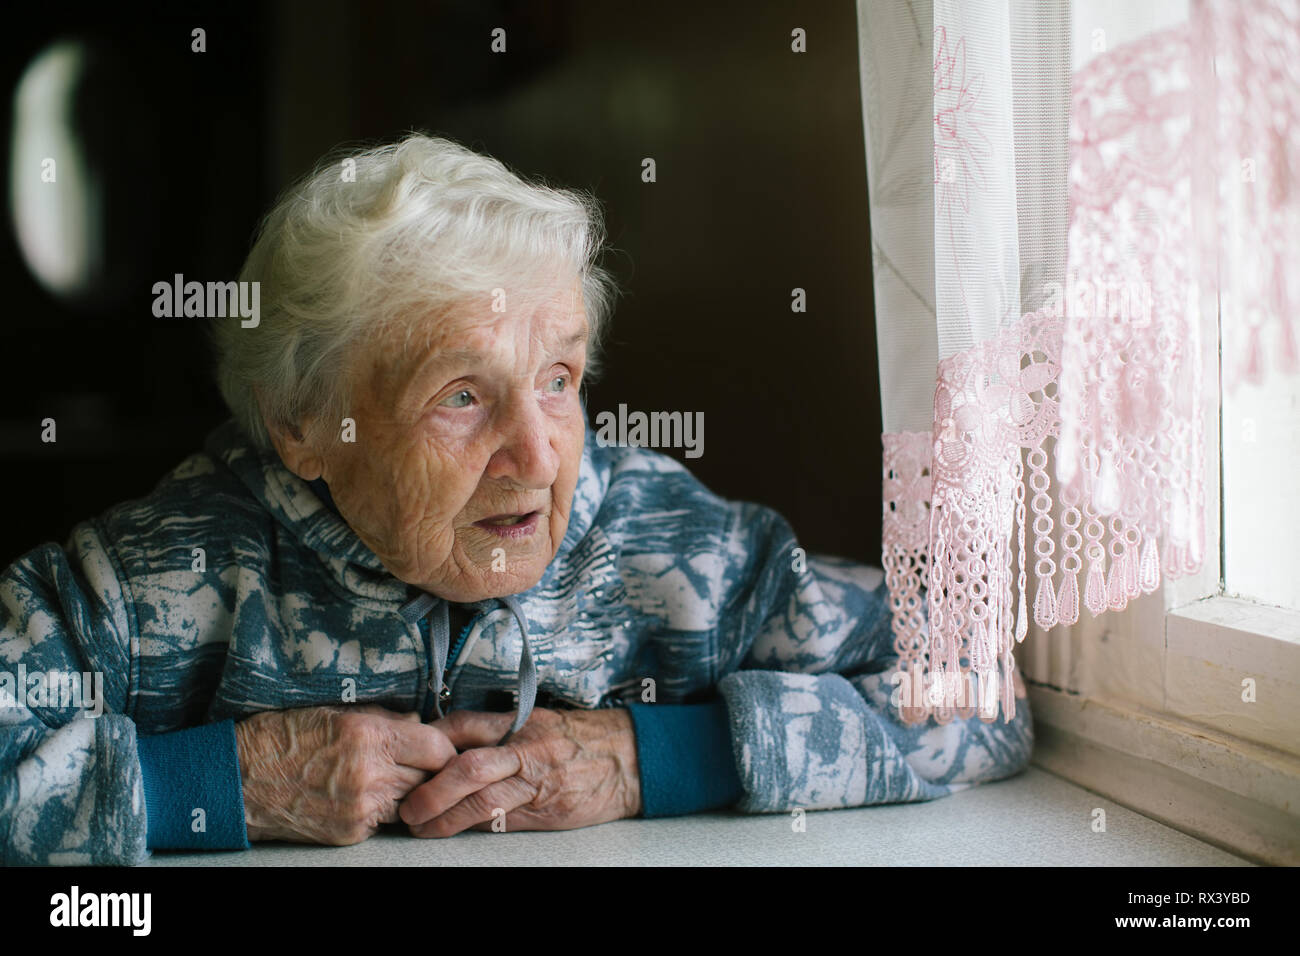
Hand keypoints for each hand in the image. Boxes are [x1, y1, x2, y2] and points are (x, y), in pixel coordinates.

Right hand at [234, 704, 455, 845]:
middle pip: (428, 776)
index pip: (436, 746)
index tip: (436, 744)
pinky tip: (361, 794)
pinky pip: (384, 819)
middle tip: (416, 761)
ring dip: (406, 789)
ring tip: (384, 776)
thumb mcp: (334, 712)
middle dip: (427, 769)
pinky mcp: (351, 833)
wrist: (238, 781)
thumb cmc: (282, 738)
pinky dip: (382, 807)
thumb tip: (418, 724)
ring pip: (410, 800)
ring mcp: (361, 808)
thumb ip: (383, 718)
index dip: (441, 745)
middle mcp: (370, 774)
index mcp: (368, 736)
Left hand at [399, 706, 640, 836]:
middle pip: (467, 767)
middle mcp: (525, 748)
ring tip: (421, 827)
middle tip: (407, 807)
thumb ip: (500, 732)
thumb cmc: (580, 738)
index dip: (430, 741)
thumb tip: (452, 745)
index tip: (409, 757)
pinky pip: (505, 820)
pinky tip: (457, 832)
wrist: (629, 758)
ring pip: (482, 801)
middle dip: (431, 790)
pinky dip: (477, 827)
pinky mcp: (547, 808)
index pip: (462, 725)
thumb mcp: (540, 722)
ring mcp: (536, 780)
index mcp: (519, 721)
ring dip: (445, 818)